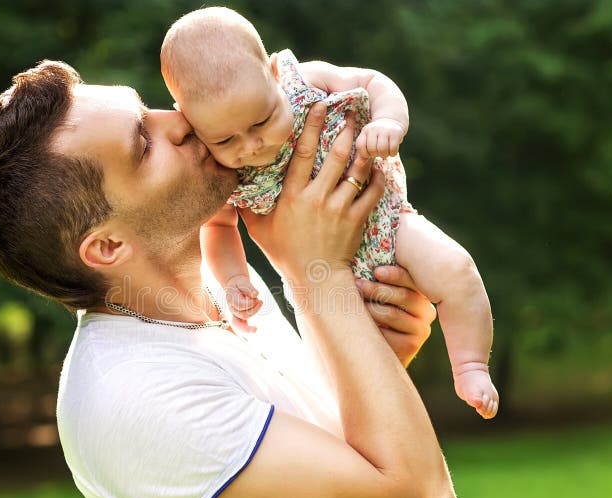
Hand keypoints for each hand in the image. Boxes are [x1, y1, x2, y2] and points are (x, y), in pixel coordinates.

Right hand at [224, 274, 262, 332]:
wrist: (234, 286)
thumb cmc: (239, 284)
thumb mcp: (243, 282)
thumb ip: (249, 287)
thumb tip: (256, 294)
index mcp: (231, 299)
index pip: (240, 305)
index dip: (250, 303)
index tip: (257, 297)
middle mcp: (232, 308)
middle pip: (243, 315)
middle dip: (254, 309)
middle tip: (261, 301)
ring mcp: (235, 314)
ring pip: (244, 319)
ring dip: (254, 312)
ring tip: (260, 302)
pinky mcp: (240, 317)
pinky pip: (242, 327)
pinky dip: (248, 329)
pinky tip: (255, 330)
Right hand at [239, 103, 382, 285]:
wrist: (315, 280)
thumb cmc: (284, 253)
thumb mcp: (258, 229)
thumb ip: (247, 204)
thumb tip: (232, 182)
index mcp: (291, 197)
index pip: (301, 153)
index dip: (311, 126)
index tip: (319, 105)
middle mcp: (316, 199)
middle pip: (334, 155)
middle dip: (344, 129)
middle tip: (351, 111)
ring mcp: (339, 209)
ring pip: (356, 171)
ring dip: (363, 149)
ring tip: (368, 132)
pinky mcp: (357, 220)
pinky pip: (373, 192)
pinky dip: (378, 177)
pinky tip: (379, 165)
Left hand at [355, 265, 435, 365]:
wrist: (378, 350)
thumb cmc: (376, 314)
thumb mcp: (381, 296)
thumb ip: (380, 279)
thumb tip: (368, 253)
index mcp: (421, 293)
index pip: (412, 280)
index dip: (395, 274)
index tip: (376, 271)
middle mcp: (427, 311)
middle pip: (404, 296)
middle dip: (378, 289)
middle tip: (357, 284)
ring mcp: (421, 330)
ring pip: (393, 314)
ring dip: (371, 307)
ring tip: (354, 303)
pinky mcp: (412, 346)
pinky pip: (388, 334)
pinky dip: (373, 329)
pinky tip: (362, 325)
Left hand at [356, 118, 406, 158]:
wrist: (391, 121)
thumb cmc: (377, 136)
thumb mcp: (368, 142)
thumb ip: (362, 154)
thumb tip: (358, 164)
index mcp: (365, 131)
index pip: (360, 146)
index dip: (364, 154)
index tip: (369, 153)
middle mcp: (374, 129)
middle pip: (372, 149)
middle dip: (375, 154)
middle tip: (378, 152)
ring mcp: (385, 130)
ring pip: (382, 149)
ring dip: (384, 155)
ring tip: (385, 152)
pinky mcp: (396, 133)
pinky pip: (393, 149)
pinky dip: (392, 154)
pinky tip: (392, 151)